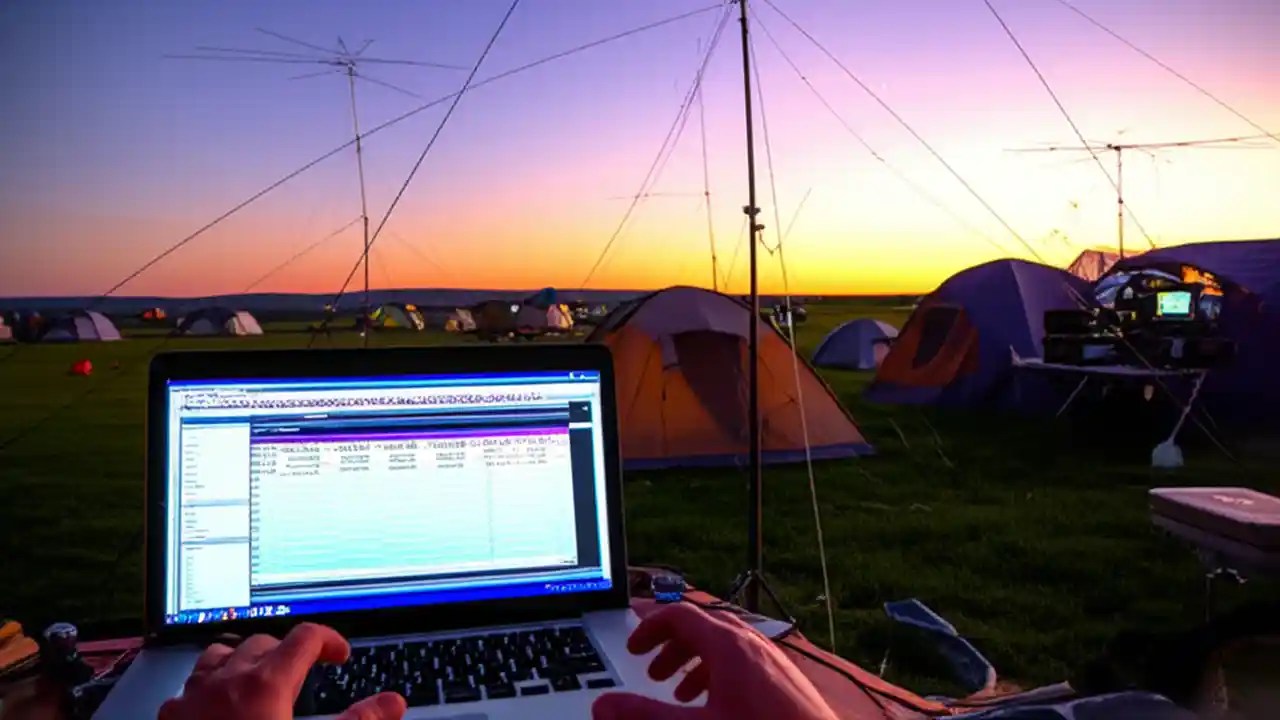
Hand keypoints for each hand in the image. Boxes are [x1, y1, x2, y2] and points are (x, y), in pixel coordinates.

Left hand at [158, 623, 406, 719]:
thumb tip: (392, 703)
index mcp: (266, 684)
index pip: (305, 638)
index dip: (329, 641)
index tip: (339, 655)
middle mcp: (226, 681)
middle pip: (263, 642)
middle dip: (287, 652)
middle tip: (304, 674)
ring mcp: (193, 698)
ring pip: (220, 655)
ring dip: (243, 661)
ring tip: (258, 679)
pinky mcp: (170, 719)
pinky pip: (189, 687)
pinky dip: (208, 688)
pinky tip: (216, 709)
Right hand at [592, 603, 836, 719]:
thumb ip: (647, 716)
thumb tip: (605, 707)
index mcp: (728, 645)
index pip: (680, 615)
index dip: (650, 627)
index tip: (632, 647)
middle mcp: (751, 644)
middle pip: (701, 627)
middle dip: (670, 645)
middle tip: (649, 668)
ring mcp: (771, 659)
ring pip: (723, 645)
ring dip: (693, 661)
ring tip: (677, 691)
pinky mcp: (783, 678)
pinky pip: (743, 662)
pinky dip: (717, 674)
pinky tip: (712, 705)